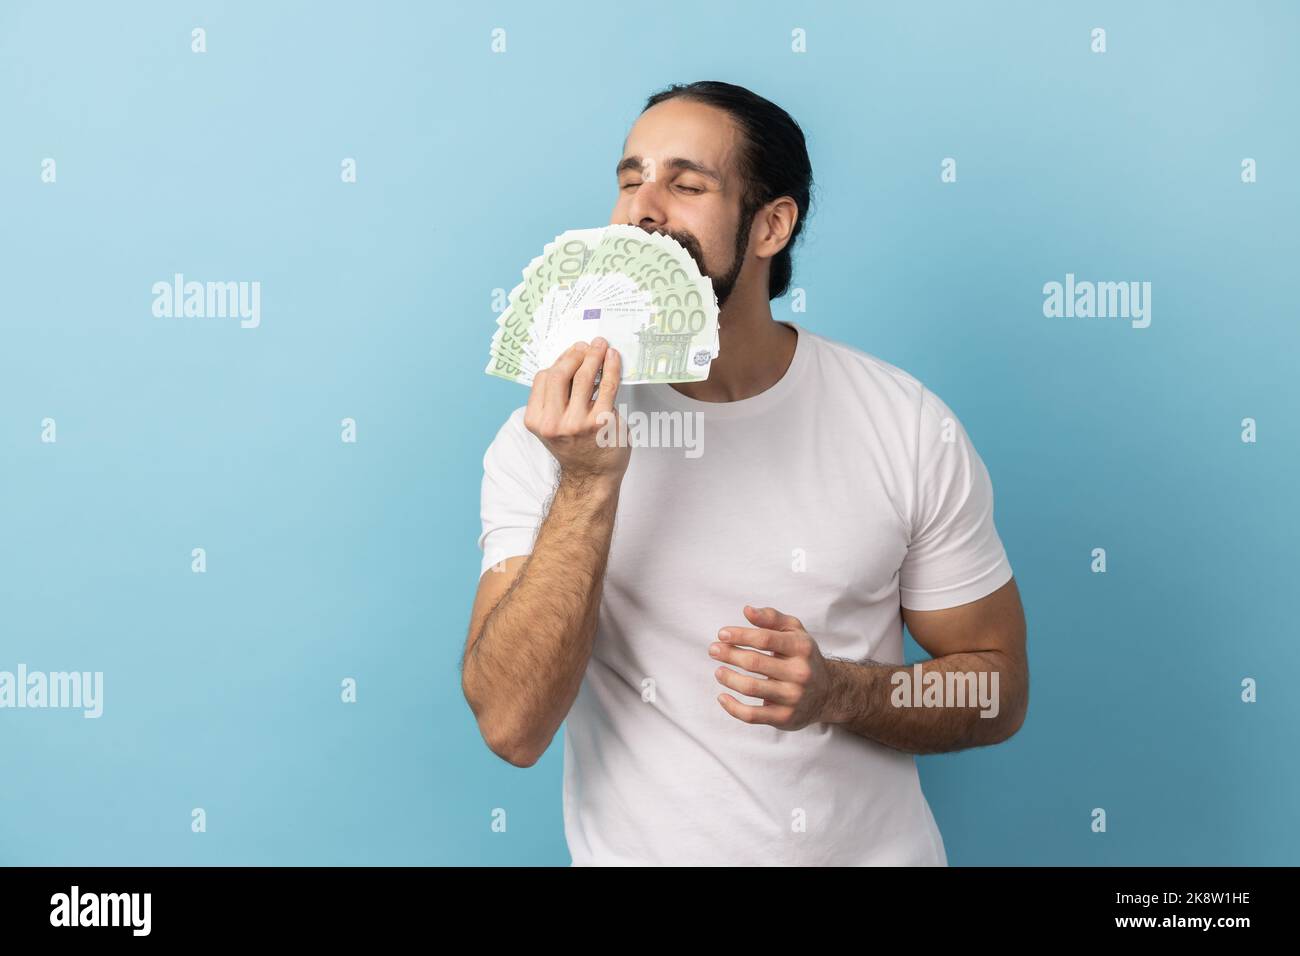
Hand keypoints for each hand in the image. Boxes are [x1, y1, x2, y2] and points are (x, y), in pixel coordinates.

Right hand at [524, 337, 629, 485]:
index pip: (543, 378)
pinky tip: (613, 358)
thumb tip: (570, 362)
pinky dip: (611, 368)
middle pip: (559, 374)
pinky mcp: (601, 423)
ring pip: (584, 377)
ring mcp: (577, 423)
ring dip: (593, 356)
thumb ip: (555, 399)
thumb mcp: (552, 425)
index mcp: (536, 420)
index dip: (559, 361)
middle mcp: (553, 422)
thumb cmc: (575, 448)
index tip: (572, 353)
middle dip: (574, 354)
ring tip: (601, 346)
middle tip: (586, 345)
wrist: (592, 477)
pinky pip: (607, 387)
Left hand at [709, 605, 833, 731]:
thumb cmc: (803, 656)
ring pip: (751, 688)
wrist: (828, 693)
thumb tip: (747, 610)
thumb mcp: (794, 631)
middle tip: (713, 650)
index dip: (740, 635)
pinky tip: (722, 697)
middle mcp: (799, 673)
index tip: (722, 634)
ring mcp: (792, 697)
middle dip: (729, 654)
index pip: (765, 639)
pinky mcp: (784, 717)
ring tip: (718, 672)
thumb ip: (771, 618)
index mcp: (801, 648)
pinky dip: (732, 707)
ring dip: (728, 678)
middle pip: (754, 662)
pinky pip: (752, 715)